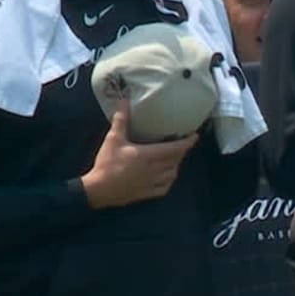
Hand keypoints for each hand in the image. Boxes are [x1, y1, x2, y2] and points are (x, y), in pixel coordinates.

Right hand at [80, 100, 199, 208]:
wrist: (98, 190)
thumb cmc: (107, 164)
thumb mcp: (113, 139)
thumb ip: (121, 120)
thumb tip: (124, 101)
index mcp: (149, 155)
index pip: (175, 148)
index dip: (187, 142)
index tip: (195, 136)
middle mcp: (155, 169)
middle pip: (176, 160)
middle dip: (181, 152)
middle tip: (182, 144)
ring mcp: (152, 183)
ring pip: (172, 174)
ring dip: (176, 165)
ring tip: (174, 158)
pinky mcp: (147, 193)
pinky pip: (165, 188)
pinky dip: (169, 180)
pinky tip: (166, 177)